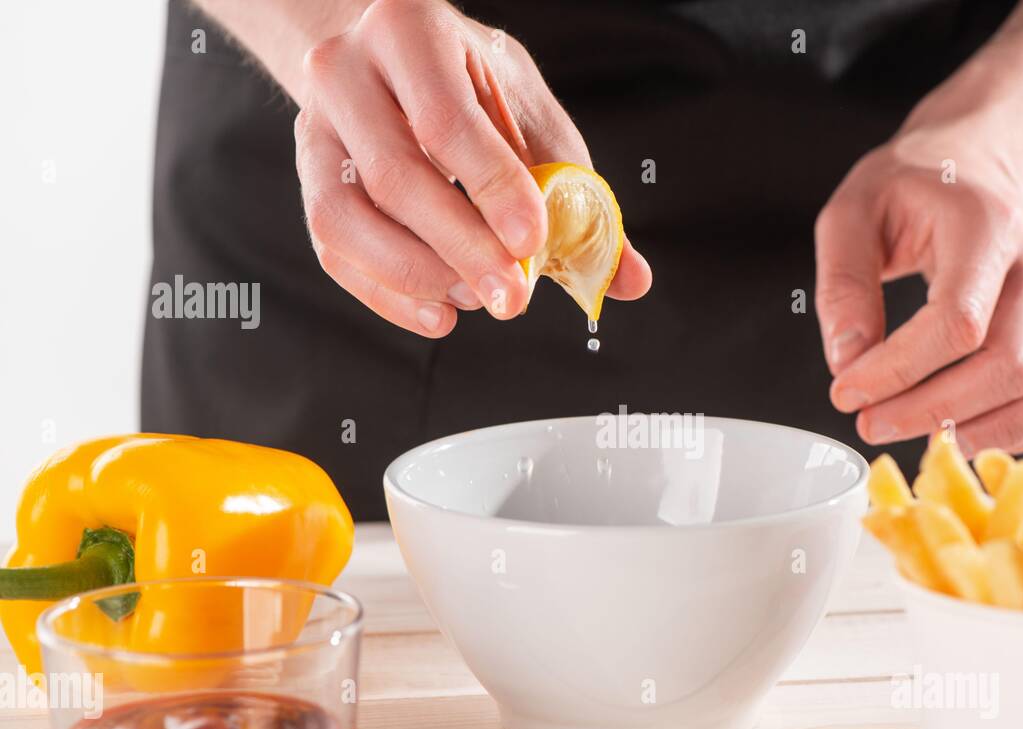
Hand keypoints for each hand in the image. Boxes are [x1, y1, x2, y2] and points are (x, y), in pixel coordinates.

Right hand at [293, 0, 650, 336]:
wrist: (391, 66)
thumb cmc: (473, 90)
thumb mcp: (534, 122)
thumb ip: (579, 196)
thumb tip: (628, 278)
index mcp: (410, 33)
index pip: (446, 120)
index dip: (493, 188)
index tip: (534, 241)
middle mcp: (346, 72)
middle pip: (394, 176)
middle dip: (461, 248)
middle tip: (512, 297)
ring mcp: (315, 129)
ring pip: (346, 219)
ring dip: (417, 276)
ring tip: (476, 300)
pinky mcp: (306, 180)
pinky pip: (334, 251)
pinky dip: (388, 293)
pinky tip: (439, 313)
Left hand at [814, 130, 1022, 454]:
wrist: (974, 164)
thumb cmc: (911, 186)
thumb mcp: (852, 211)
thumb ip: (842, 283)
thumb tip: (847, 361)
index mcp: (987, 226)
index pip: (959, 322)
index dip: (899, 371)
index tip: (846, 392)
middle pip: (1008, 366)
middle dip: (932, 411)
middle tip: (871, 424)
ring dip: (986, 431)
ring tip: (921, 440)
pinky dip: (1022, 429)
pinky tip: (963, 433)